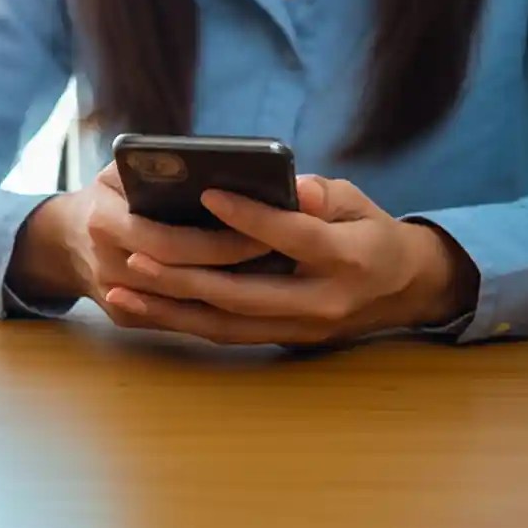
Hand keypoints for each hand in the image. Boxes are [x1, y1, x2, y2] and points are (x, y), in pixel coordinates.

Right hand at [8, 163, 271, 324]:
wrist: (62, 240)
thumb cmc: (110, 191)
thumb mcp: (125, 167)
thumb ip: (163, 165)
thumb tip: (223, 167)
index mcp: (103, 221)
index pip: (169, 242)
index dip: (218, 241)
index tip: (264, 230)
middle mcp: (104, 266)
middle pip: (182, 278)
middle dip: (234, 269)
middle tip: (284, 256)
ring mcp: (115, 299)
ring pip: (185, 307)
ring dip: (233, 293)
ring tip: (278, 275)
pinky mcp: (127, 320)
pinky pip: (179, 320)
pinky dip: (217, 308)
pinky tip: (255, 295)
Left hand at [102, 176, 478, 344]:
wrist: (403, 289)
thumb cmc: (371, 232)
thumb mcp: (358, 202)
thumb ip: (323, 196)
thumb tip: (293, 185)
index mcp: (350, 259)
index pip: (293, 237)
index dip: (250, 217)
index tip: (207, 193)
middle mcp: (324, 303)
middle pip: (245, 295)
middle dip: (186, 278)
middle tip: (138, 254)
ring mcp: (303, 330)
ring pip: (227, 325)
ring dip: (172, 309)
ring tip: (124, 288)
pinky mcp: (285, 342)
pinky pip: (227, 336)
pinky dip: (183, 323)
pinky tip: (146, 307)